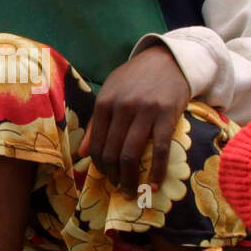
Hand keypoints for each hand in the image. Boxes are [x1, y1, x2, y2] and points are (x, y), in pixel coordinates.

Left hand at [78, 45, 189, 195]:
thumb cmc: (136, 79)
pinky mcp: (167, 115)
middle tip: (120, 187)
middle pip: (112, 152)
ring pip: (131, 154)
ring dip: (131, 178)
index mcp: (104, 102)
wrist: (168, 60)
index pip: (96, 144)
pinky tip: (154, 185)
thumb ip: (96, 122)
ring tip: (132, 190)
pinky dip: (157, 171)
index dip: (100, 165)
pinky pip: (160, 149)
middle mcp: (122, 107)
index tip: (106, 177)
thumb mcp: (110, 93)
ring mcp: (145, 111)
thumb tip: (81, 153)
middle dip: (114, 176)